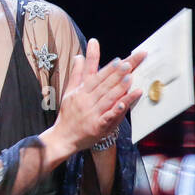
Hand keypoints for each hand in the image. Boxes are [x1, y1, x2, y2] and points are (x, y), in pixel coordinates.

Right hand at [53, 37, 145, 151]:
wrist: (62, 138)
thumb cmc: (68, 115)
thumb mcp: (69, 92)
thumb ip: (76, 73)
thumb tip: (78, 56)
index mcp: (80, 92)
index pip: (96, 77)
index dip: (108, 68)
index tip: (119, 59)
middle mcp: (86, 101)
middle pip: (104, 85)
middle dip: (117, 74)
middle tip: (129, 63)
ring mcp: (92, 114)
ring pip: (107, 98)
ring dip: (120, 88)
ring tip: (131, 77)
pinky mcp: (97, 127)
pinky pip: (108, 117)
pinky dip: (117, 110)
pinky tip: (125, 104)